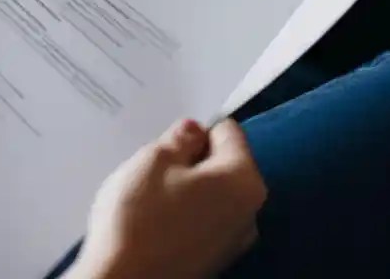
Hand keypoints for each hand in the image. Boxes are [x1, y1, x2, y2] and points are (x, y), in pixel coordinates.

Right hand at [69, 119, 266, 278]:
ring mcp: (233, 242)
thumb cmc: (139, 220)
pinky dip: (182, 216)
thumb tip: (193, 131)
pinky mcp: (213, 262)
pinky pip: (202, 223)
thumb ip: (180, 139)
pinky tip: (154, 222)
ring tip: (149, 197)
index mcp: (243, 181)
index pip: (228, 132)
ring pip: (211, 196)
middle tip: (154, 168)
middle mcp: (249, 213)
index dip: (196, 129)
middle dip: (191, 161)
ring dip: (185, 189)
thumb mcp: (153, 161)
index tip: (168, 139)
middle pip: (223, 166)